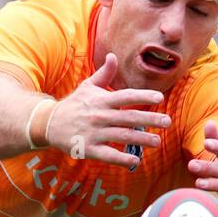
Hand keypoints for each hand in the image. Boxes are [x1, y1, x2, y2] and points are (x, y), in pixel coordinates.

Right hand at [45, 52, 170, 167]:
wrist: (49, 123)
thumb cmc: (73, 105)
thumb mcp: (87, 87)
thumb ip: (104, 74)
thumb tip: (113, 56)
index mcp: (101, 100)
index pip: (126, 96)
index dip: (143, 96)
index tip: (159, 97)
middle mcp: (99, 116)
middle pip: (129, 117)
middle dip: (150, 119)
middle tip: (168, 122)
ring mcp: (94, 133)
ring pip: (122, 137)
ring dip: (142, 139)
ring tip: (158, 142)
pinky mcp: (88, 149)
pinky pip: (108, 155)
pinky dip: (122, 159)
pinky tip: (135, 161)